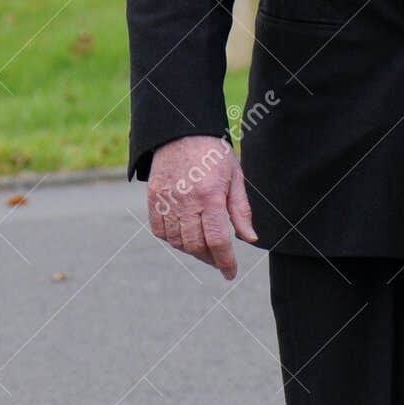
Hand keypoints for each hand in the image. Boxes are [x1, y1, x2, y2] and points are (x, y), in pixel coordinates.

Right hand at [148, 133, 258, 279]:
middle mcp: (187, 200)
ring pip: (177, 241)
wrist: (181, 130)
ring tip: (203, 247)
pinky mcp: (154, 198)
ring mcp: (167, 200)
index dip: (225, 261)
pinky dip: (171, 239)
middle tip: (219, 259)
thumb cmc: (213, 153)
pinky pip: (160, 231)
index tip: (230, 273)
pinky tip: (183, 235)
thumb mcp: (234, 176)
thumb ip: (241, 210)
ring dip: (192, 250)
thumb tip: (249, 239)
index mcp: (210, 195)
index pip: (218, 240)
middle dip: (210, 259)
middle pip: (196, 245)